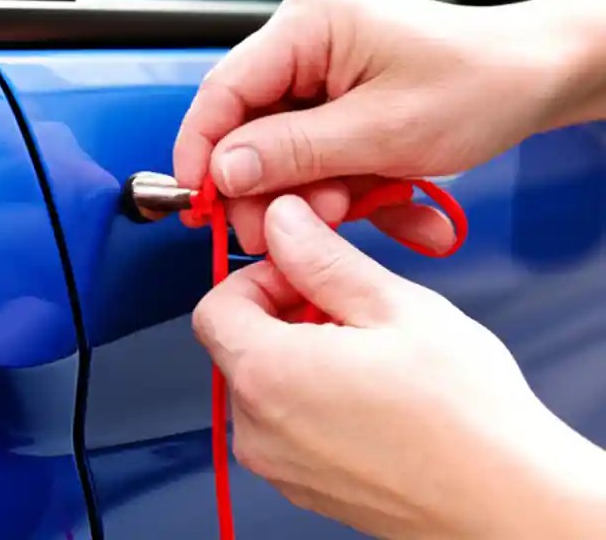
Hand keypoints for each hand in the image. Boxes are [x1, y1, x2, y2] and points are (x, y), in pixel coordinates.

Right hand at [173, 0, 577, 254]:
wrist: (540, 77)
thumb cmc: (482, 82)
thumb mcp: (383, 131)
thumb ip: (294, 152)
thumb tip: (223, 172)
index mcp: (307, 25)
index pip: (223, 90)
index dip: (202, 150)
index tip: (197, 203)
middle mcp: (306, 41)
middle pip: (248, 126)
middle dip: (271, 185)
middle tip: (286, 230)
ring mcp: (321, 72)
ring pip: (281, 150)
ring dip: (316, 193)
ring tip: (363, 209)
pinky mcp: (338, 101)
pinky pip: (315, 154)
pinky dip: (343, 186)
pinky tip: (383, 202)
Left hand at [193, 195, 605, 538]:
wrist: (508, 504)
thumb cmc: (464, 415)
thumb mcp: (394, 307)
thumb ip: (322, 259)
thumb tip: (282, 220)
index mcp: (267, 374)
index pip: (215, 307)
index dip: (260, 279)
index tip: (308, 276)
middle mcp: (257, 427)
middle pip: (239, 346)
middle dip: (285, 315)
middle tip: (352, 310)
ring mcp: (279, 464)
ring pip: (265, 385)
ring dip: (303, 357)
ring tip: (372, 357)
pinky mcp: (304, 487)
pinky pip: (287, 426)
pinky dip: (315, 400)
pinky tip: (374, 396)